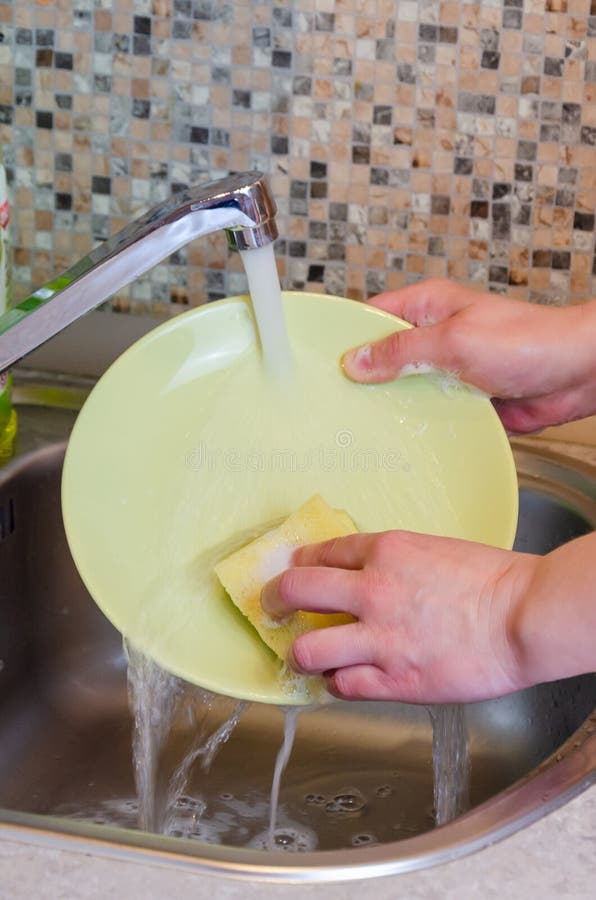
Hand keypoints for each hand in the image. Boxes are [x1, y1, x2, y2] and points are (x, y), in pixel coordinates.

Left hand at [261, 530, 536, 703]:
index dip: (297, 564)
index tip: (291, 573)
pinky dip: (337, 683)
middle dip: (274, 601)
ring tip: (302, 656)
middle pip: (295, 591)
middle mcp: (371, 590)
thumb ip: (394, 564)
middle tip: (272, 609)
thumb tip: (368, 577)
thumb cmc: (493, 582)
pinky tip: (344, 679)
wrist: (523, 617)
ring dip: (299, 653)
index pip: (319, 553)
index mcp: (385, 551)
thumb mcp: (434, 551)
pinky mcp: (393, 679)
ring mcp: (378, 637)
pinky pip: (342, 686)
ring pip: (306, 649)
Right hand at [341, 278, 595, 433]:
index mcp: (427, 307)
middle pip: (384, 357)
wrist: (578, 374)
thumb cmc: (527, 341)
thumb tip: (356, 361)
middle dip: (363, 379)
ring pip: (405, 388)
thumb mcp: (453, 341)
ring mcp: (448, 369)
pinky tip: (395, 442)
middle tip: (330, 404)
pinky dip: (417, 425)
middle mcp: (434, 336)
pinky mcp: (463, 399)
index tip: (316, 363)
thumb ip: (402, 352)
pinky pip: (430, 412)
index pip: (372, 317)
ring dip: (390, 406)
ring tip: (354, 428)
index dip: (345, 338)